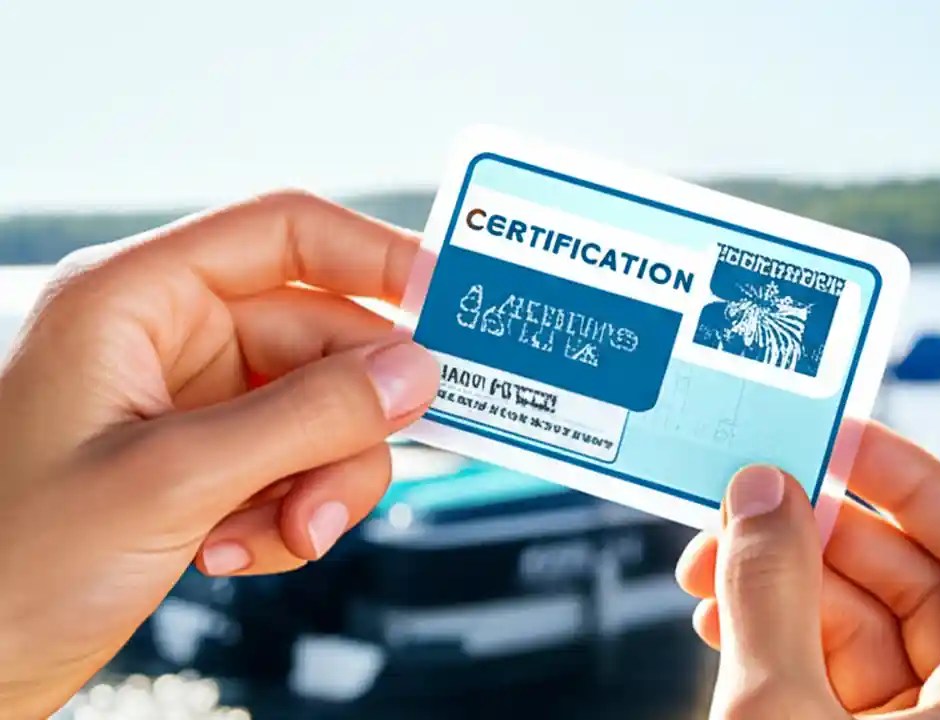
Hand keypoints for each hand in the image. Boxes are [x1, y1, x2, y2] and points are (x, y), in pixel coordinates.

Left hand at [0, 191, 439, 715]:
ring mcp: (187, 405)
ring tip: (281, 534)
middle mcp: (166, 340)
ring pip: (318, 413)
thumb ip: (305, 417)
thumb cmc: (6, 564)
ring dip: (321, 482)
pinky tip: (240, 549)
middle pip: (320, 341)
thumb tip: (410, 373)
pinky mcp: (201, 464)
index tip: (447, 302)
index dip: (375, 257)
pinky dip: (292, 512)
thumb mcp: (173, 480)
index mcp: (135, 300)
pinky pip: (295, 465)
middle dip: (345, 423)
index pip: (285, 235)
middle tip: (347, 482)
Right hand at [675, 421, 939, 718]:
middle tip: (751, 498)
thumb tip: (765, 497)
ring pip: (860, 622)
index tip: (846, 441)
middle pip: (914, 579)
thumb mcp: (779, 713)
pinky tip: (722, 615)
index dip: (920, 483)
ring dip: (778, 582)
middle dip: (819, 532)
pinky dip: (773, 634)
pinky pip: (825, 666)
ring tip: (713, 564)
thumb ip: (771, 596)